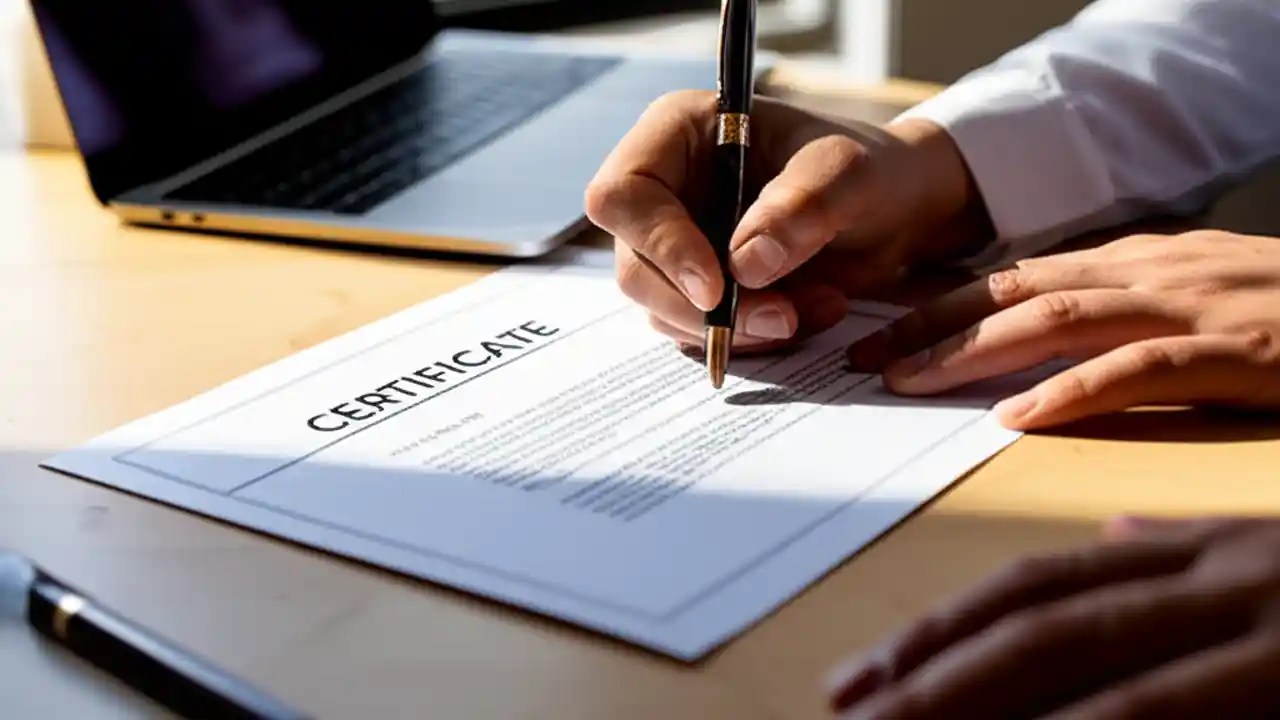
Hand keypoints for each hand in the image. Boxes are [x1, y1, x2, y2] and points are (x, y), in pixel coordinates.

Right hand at [584, 90, 991, 351]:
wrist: (897, 212)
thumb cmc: (868, 169)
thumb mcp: (849, 173)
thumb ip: (802, 206)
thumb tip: (744, 263)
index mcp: (679, 132)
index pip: (623, 194)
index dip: (660, 244)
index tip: (717, 287)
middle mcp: (663, 189)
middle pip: (635, 266)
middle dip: (705, 307)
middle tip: (781, 318)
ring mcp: (675, 244)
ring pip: (665, 309)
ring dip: (737, 328)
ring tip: (815, 308)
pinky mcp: (697, 289)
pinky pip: (698, 332)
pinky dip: (752, 338)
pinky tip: (808, 314)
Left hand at [828, 515, 1279, 718]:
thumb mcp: (1271, 559)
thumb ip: (1182, 555)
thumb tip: (1111, 537)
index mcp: (1191, 554)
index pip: (1036, 584)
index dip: (941, 624)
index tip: (866, 674)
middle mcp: (1206, 573)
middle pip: (1034, 613)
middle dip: (931, 661)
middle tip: (848, 706)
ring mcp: (1252, 615)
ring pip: (1076, 644)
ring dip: (970, 692)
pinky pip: (1157, 701)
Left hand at [847, 230, 1279, 428]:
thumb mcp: (1193, 300)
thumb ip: (1119, 318)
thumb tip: (1031, 360)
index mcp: (1140, 261)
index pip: (1018, 278)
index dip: (941, 306)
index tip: (881, 338)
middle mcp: (1155, 271)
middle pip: (1018, 291)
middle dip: (933, 326)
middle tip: (867, 362)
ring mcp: (1194, 306)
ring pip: (1060, 319)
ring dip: (975, 352)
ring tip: (912, 383)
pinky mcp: (1237, 350)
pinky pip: (1139, 368)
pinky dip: (1072, 392)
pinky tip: (1018, 418)